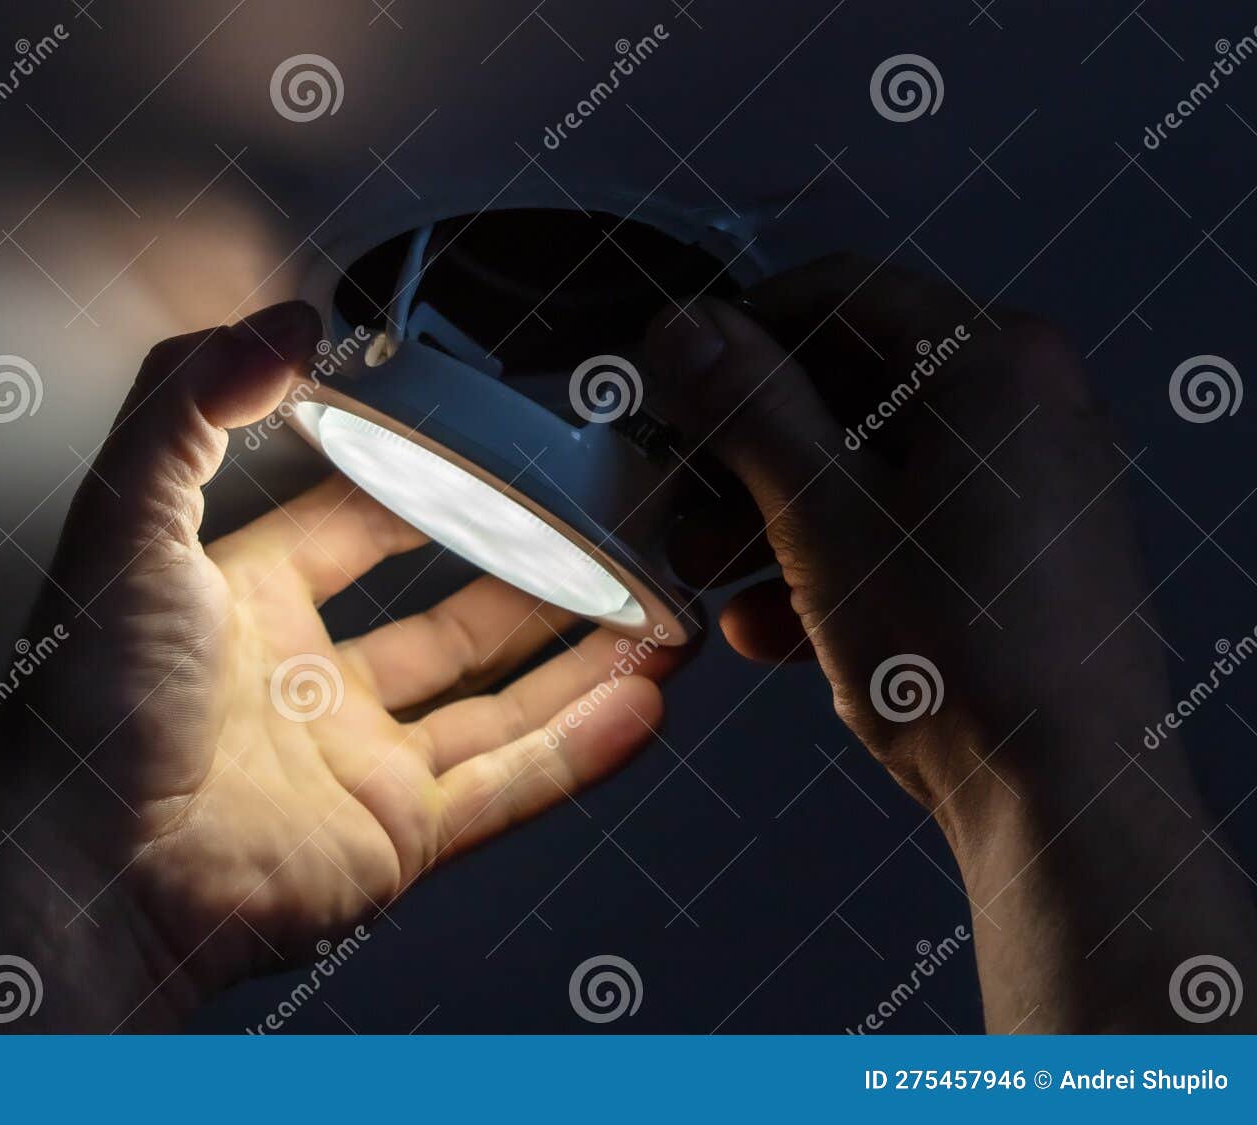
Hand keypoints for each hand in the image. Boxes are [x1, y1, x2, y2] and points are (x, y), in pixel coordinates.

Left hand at [0, 302, 675, 1031]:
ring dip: (576, 660)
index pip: (354, 525)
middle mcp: (308, 684)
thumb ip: (191, 406)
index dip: (424, 486)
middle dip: (525, 576)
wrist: (85, 873)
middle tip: (595, 536)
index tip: (492, 450)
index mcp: (244, 603)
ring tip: (648, 614)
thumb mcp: (125, 520)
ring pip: (496, 703)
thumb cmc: (83, 709)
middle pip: (445, 620)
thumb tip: (281, 323)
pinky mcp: (395, 837)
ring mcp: (358, 764)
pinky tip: (638, 703)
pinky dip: (581, 749)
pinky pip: (512, 787)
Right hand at [648, 256, 1256, 1031]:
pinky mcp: (1020, 553)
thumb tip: (684, 327)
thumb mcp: (821, 517)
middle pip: (850, 386)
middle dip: (747, 448)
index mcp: (994, 360)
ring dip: (775, 513)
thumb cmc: (959, 652)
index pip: (837, 293)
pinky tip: (772, 627)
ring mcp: (1029, 482)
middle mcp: (1025, 405)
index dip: (736, 334)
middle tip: (679, 495)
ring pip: (870, 464)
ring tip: (709, 572)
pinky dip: (835, 560)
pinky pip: (908, 525)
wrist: (1064, 798)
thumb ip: (746, 407)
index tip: (671, 387)